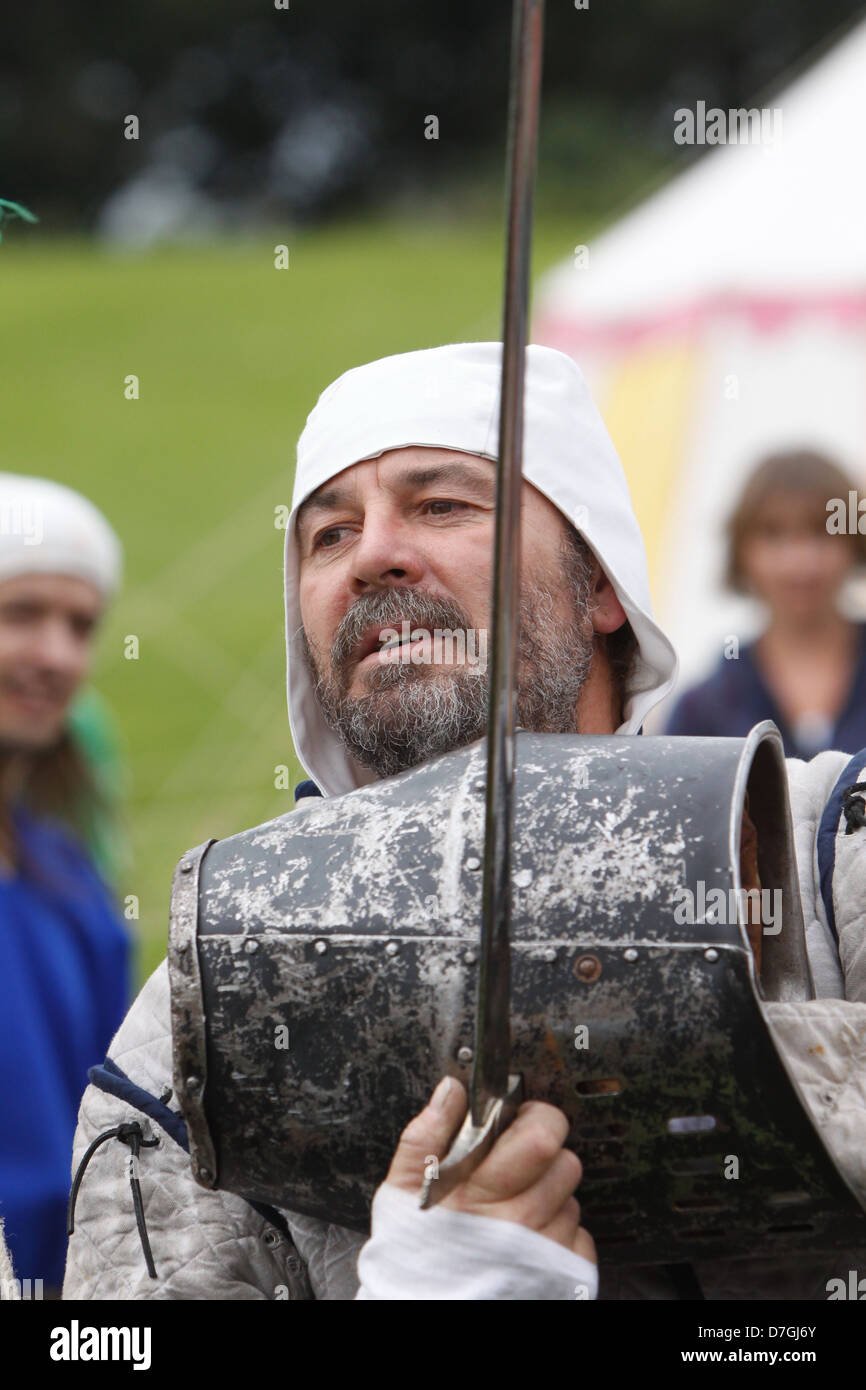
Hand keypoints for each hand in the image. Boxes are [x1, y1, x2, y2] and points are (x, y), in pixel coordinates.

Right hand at [383, 1076, 595, 1262]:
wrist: (422, 1308)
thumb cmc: (413, 1252)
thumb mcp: (402, 1189)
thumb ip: (426, 1134)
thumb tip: (451, 1092)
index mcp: (479, 1193)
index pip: (540, 1136)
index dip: (533, 1118)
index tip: (517, 1122)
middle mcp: (517, 1222)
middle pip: (565, 1163)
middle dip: (544, 1156)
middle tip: (517, 1165)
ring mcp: (543, 1252)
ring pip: (572, 1199)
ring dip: (549, 1197)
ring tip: (514, 1209)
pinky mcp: (561, 1277)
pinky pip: (579, 1238)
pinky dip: (558, 1234)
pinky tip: (527, 1238)